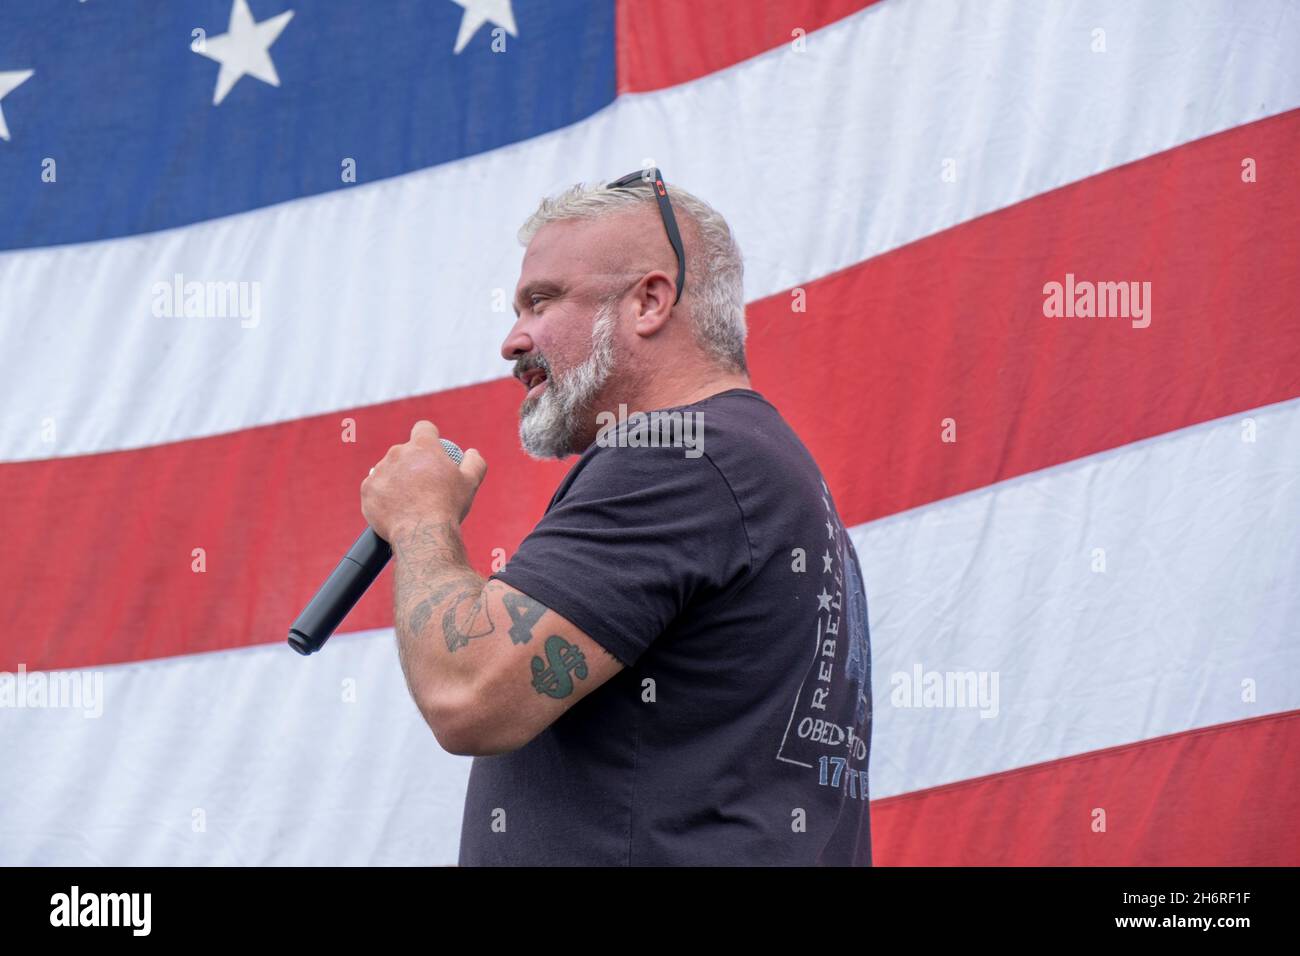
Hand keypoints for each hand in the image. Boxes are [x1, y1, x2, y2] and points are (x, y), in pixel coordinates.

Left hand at [360, 420, 487, 542]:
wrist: (422, 533)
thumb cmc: (448, 506)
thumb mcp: (470, 483)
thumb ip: (474, 462)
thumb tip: (472, 453)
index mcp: (423, 446)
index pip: (424, 428)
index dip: (429, 436)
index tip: (432, 449)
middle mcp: (398, 452)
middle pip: (405, 451)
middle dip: (412, 464)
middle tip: (422, 485)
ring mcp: (380, 470)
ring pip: (389, 470)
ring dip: (397, 480)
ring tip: (408, 500)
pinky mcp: (367, 489)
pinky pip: (375, 488)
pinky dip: (384, 496)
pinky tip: (394, 508)